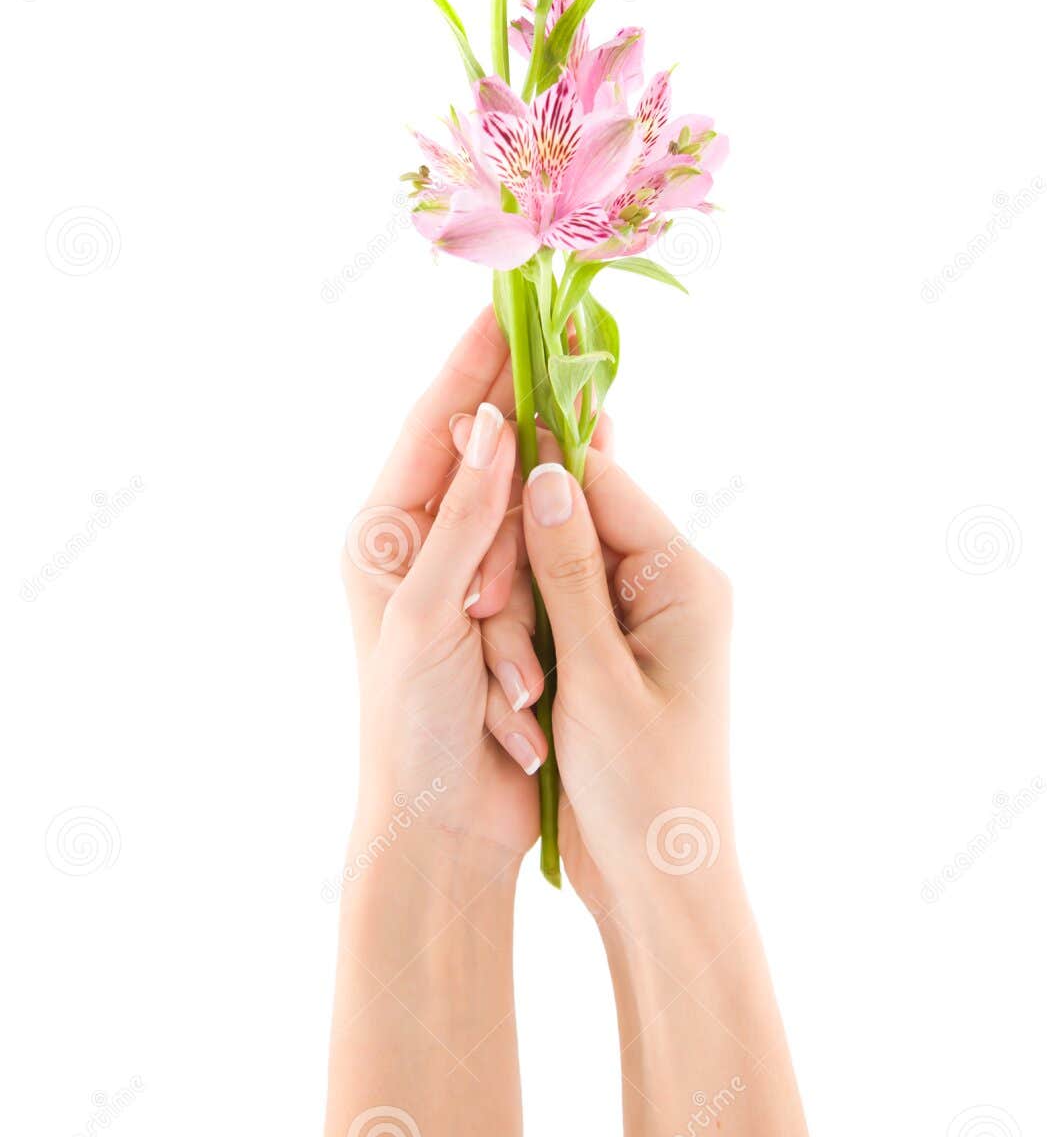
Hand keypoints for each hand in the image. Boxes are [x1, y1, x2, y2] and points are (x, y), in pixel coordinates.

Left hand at [341, 308, 548, 867]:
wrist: (440, 829)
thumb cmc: (411, 726)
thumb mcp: (428, 614)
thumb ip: (463, 520)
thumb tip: (493, 428)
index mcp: (383, 534)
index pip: (433, 428)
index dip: (472, 366)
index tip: (510, 307)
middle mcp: (423, 545)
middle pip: (485, 459)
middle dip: (525, 429)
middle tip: (573, 351)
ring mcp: (471, 580)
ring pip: (526, 519)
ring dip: (532, 568)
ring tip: (527, 582)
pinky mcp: (514, 615)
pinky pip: (547, 572)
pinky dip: (551, 597)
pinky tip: (566, 596)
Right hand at [512, 452, 810, 1136]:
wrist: (661, 884)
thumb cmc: (643, 788)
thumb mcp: (596, 675)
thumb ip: (568, 572)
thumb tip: (548, 471)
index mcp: (683, 581)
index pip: (605, 487)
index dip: (540, 472)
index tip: (474, 459)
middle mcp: (667, 590)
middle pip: (575, 525)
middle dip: (521, 563)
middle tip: (478, 609)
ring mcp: (638, 625)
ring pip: (553, 574)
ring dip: (517, 616)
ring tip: (507, 677)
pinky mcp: (610, 658)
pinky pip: (554, 617)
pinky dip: (525, 642)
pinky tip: (507, 683)